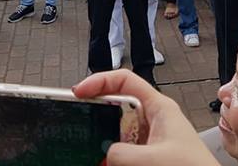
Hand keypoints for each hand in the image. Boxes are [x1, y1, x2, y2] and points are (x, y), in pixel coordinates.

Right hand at [73, 71, 217, 165]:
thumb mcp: (153, 159)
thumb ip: (121, 154)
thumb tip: (104, 154)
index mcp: (159, 107)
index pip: (125, 80)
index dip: (100, 81)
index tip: (80, 91)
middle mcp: (154, 120)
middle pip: (117, 106)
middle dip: (97, 113)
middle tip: (77, 119)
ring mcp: (150, 140)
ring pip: (117, 132)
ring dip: (103, 140)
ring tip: (87, 146)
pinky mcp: (149, 156)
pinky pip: (124, 152)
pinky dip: (112, 157)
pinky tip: (102, 161)